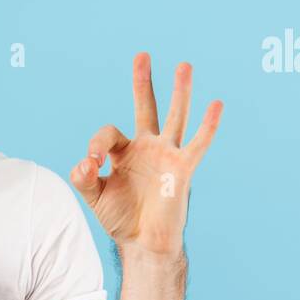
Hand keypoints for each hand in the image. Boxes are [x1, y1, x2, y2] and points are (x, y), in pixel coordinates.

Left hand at [69, 52, 222, 256]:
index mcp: (124, 152)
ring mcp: (166, 155)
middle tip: (142, 55)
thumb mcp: (94, 197)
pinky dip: (208, 125)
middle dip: (143, 82)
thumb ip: (83, 178)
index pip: (107, 134)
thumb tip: (85, 163)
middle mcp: (146, 148)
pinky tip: (216, 104)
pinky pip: (197, 143)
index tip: (92, 166)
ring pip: (175, 116)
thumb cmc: (121, 219)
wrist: (143, 243)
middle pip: (146, 107)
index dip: (95, 145)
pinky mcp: (182, 168)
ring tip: (184, 65)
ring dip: (179, 91)